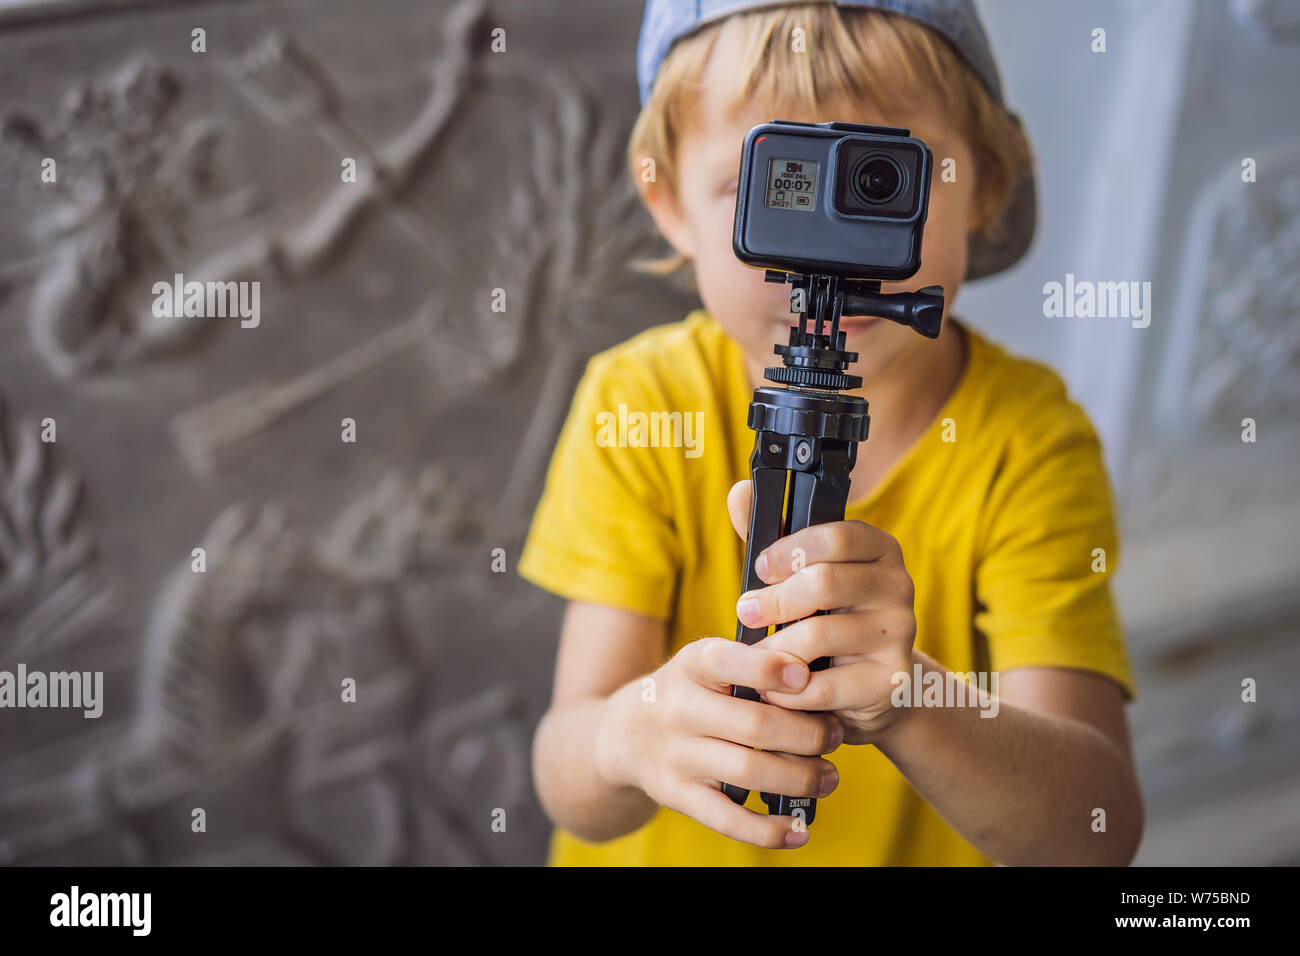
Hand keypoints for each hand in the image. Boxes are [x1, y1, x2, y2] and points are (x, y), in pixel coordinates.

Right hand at [594, 636, 843, 847]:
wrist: (624, 733)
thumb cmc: (690, 690)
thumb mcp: (707, 661)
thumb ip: (754, 661)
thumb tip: (819, 667)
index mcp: (692, 664)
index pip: (730, 662)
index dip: (770, 669)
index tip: (806, 676)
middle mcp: (679, 708)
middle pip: (755, 725)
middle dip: (808, 734)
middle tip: (835, 736)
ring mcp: (676, 755)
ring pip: (749, 772)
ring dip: (800, 778)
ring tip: (827, 777)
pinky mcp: (676, 794)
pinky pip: (726, 818)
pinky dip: (767, 830)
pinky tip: (799, 830)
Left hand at [727, 479, 916, 744]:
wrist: (869, 686)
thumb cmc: (827, 618)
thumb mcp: (802, 576)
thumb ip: (771, 536)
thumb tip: (739, 493)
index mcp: (879, 550)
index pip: (837, 536)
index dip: (790, 551)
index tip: (760, 568)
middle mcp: (899, 586)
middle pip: (825, 582)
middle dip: (774, 600)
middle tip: (745, 612)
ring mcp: (900, 633)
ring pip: (820, 635)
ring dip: (775, 648)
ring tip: (754, 656)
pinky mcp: (892, 679)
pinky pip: (824, 685)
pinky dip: (789, 689)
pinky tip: (776, 688)